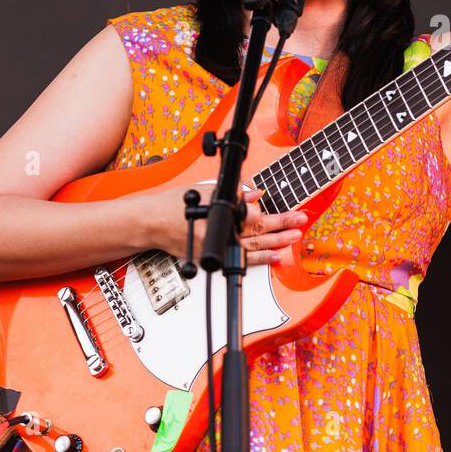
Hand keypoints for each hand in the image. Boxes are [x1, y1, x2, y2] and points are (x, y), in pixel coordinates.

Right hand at [142, 183, 307, 265]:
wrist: (150, 225)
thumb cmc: (174, 205)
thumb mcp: (204, 190)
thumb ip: (232, 193)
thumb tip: (254, 194)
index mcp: (220, 215)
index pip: (253, 216)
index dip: (273, 214)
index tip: (291, 211)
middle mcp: (221, 235)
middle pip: (258, 232)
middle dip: (282, 226)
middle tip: (300, 221)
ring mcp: (218, 249)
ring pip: (254, 248)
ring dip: (277, 243)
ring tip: (294, 238)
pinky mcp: (214, 259)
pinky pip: (242, 261)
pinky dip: (260, 260)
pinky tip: (275, 257)